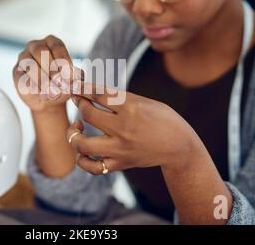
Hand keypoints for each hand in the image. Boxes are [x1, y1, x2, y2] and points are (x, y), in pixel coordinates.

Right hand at [13, 35, 82, 112]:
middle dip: (52, 68)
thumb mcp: (72, 80)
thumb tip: (73, 80)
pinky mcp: (16, 72)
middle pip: (41, 51)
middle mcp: (36, 46)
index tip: (69, 73)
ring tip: (53, 91)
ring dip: (42, 79)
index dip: (63, 59)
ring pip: (30, 64)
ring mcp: (23, 58)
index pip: (57, 46)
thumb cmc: (61, 85)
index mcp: (52, 43)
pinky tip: (42, 93)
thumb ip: (74, 79)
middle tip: (59, 82)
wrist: (48, 99)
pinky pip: (22, 77)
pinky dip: (33, 86)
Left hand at [67, 82, 201, 174]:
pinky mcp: (121, 164)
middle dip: (80, 104)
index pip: (98, 94)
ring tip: (77, 128)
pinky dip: (83, 160)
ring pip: (83, 145)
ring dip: (74, 135)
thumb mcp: (144, 102)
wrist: (180, 146)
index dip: (83, 87)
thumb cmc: (162, 119)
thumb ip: (119, 98)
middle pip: (88, 114)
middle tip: (80, 101)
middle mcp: (123, 129)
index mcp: (131, 108)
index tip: (76, 86)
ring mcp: (120, 149)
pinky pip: (93, 167)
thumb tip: (91, 91)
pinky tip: (84, 150)